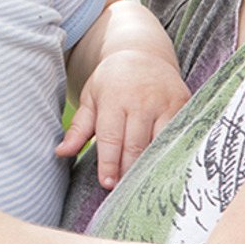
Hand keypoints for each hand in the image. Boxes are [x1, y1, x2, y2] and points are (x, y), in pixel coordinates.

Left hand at [56, 48, 188, 188]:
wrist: (142, 52)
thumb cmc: (111, 81)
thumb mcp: (91, 98)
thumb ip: (79, 128)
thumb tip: (61, 152)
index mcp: (114, 99)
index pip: (111, 138)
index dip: (109, 163)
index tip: (107, 183)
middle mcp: (141, 101)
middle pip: (135, 144)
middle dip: (129, 170)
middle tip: (125, 191)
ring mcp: (165, 102)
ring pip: (160, 142)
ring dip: (152, 165)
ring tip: (145, 184)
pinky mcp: (184, 104)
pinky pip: (180, 133)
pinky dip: (174, 151)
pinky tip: (167, 168)